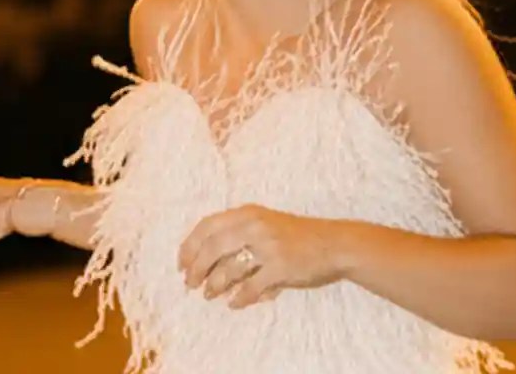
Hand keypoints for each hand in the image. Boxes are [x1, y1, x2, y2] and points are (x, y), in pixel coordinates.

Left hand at [177, 204, 345, 309]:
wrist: (335, 244)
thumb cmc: (296, 236)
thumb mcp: (266, 224)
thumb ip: (238, 234)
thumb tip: (204, 261)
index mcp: (248, 213)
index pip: (207, 226)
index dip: (189, 246)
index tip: (181, 263)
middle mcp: (255, 225)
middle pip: (212, 248)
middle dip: (196, 269)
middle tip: (190, 283)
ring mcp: (269, 247)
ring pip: (228, 270)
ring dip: (214, 286)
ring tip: (210, 295)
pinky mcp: (281, 268)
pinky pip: (250, 288)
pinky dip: (239, 298)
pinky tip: (235, 303)